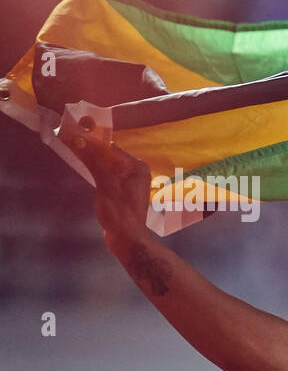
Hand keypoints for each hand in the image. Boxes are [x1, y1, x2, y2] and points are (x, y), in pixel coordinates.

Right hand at [58, 125, 152, 241]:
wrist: (127, 239)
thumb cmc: (119, 212)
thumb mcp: (105, 184)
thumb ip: (93, 161)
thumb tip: (79, 139)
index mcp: (136, 167)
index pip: (111, 147)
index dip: (92, 140)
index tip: (74, 131)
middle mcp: (135, 171)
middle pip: (109, 155)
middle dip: (90, 148)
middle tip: (69, 138)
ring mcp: (129, 182)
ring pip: (106, 165)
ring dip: (91, 159)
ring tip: (72, 148)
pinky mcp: (121, 191)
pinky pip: (106, 175)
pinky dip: (95, 170)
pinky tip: (83, 165)